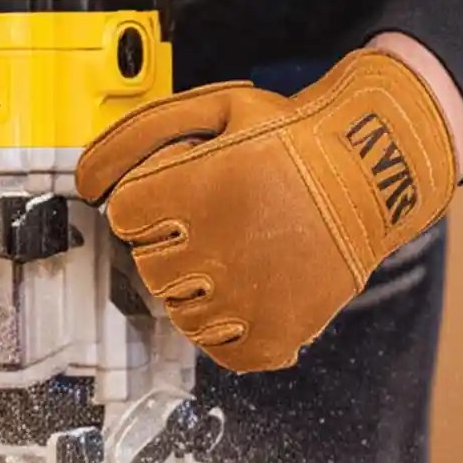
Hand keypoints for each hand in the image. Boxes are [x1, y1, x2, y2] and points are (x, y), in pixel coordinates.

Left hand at [76, 50, 457, 372]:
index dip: (150, 205)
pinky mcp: (279, 331)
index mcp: (198, 189)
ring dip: (199, 289)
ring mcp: (249, 296)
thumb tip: (84, 184)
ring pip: (180, 314)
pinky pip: (223, 352)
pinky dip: (228, 331)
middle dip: (172, 245)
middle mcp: (219, 247)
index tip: (179, 195)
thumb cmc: (290, 138)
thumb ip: (135, 138)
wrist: (378, 166)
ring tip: (239, 255)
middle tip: (217, 223)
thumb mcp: (213, 110)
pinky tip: (247, 297)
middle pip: (150, 268)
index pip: (126, 218)